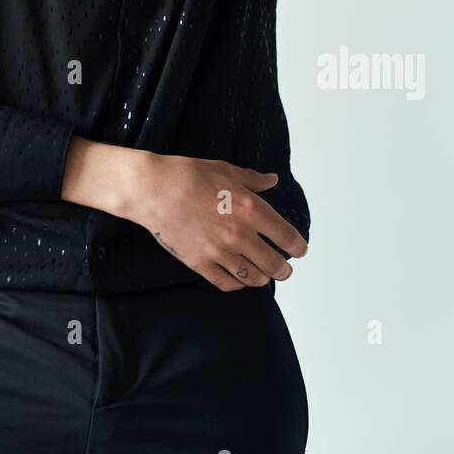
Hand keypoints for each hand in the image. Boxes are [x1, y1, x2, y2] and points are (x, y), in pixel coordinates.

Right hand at [126, 153, 307, 290]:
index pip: (287, 237)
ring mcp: (219, 252)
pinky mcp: (200, 263)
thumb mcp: (226, 170)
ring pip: (253, 278)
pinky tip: (239, 277)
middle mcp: (239, 234)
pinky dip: (238, 283)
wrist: (153, 190)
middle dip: (284, 269)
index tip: (300, 250)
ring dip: (263, 278)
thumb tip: (272, 181)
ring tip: (263, 274)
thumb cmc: (189, 175)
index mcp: (250, 208)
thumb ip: (253, 180)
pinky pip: (227, 283)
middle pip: (275, 264)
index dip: (298, 247)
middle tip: (284, 268)